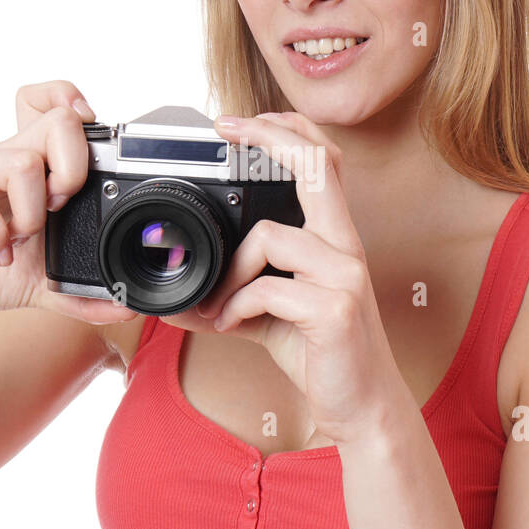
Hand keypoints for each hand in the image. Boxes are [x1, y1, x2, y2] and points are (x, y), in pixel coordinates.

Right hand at [0, 79, 140, 323]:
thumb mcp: (44, 286)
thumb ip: (85, 294)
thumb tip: (130, 307)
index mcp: (32, 167)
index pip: (56, 105)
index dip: (78, 108)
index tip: (95, 154)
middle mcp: (3, 159)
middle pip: (55, 122)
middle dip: (73, 168)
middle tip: (61, 208)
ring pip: (20, 162)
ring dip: (31, 211)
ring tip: (22, 242)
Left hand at [179, 111, 409, 445]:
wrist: (360, 408)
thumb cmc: (319, 352)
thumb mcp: (269, 314)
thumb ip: (230, 294)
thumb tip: (169, 297)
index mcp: (335, 236)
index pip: (322, 160)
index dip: (285, 129)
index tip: (239, 121)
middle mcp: (346, 245)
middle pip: (316, 164)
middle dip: (269, 135)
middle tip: (225, 128)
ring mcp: (345, 274)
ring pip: (269, 235)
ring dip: (230, 269)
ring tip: (220, 302)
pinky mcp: (336, 308)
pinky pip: (267, 288)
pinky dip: (235, 307)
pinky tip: (231, 325)